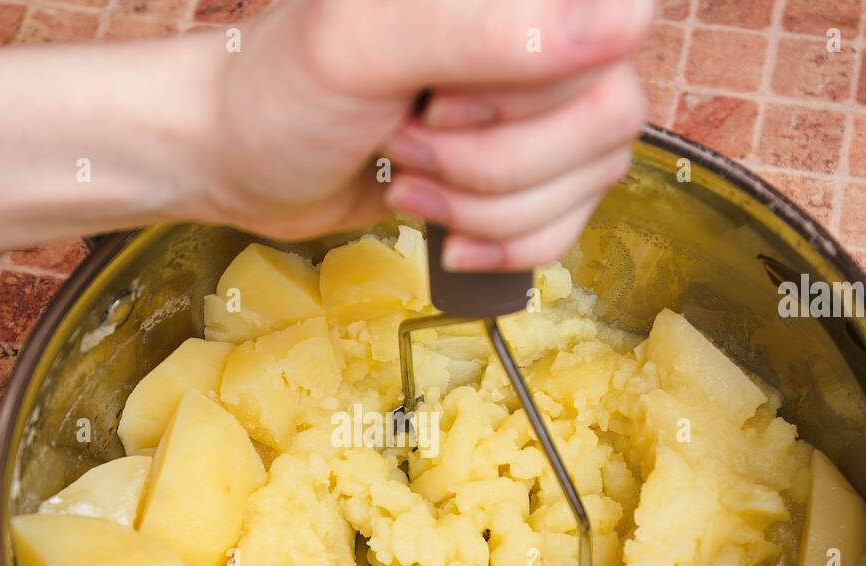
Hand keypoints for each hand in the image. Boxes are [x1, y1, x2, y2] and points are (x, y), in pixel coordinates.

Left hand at [193, 0, 652, 270]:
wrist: (244, 161)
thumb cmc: (283, 93)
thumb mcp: (360, 46)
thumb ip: (481, 28)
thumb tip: (621, 22)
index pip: (612, 35)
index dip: (526, 96)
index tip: (437, 104)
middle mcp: (545, 31)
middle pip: (608, 118)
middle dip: (494, 164)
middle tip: (407, 144)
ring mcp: (544, 104)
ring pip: (592, 180)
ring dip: (486, 208)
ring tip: (406, 176)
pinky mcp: (532, 167)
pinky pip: (571, 225)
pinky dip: (504, 244)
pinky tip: (444, 227)